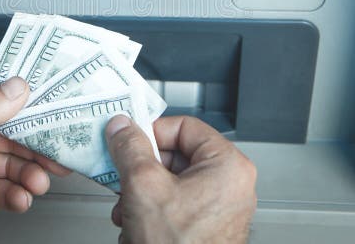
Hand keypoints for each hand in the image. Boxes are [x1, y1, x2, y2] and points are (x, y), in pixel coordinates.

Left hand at [0, 77, 69, 242]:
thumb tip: (16, 88)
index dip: (29, 112)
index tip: (56, 117)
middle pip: (9, 138)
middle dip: (35, 149)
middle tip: (57, 159)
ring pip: (7, 167)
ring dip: (26, 175)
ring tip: (37, 185)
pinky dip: (12, 196)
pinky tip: (20, 200)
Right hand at [105, 115, 256, 243]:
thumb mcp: (143, 185)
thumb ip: (130, 147)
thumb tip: (122, 126)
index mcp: (228, 166)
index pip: (185, 126)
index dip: (151, 131)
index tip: (128, 139)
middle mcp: (232, 185)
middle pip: (177, 154)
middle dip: (142, 169)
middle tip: (122, 176)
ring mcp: (222, 209)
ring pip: (173, 181)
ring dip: (142, 192)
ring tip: (128, 208)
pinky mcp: (209, 227)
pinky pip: (178, 204)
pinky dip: (153, 210)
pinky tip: (137, 226)